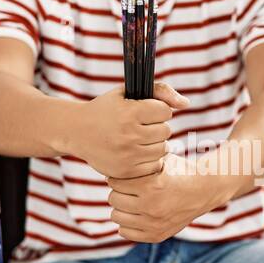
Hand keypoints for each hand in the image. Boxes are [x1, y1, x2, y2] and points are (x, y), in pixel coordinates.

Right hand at [70, 81, 188, 178]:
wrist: (76, 132)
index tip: (145, 111)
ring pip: (163, 149)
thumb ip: (160, 91)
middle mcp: (129, 134)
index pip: (165, 111)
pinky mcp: (126, 171)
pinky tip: (138, 152)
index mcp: (130, 112)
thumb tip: (187, 104)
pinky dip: (150, 159)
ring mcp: (128, 155)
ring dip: (156, 143)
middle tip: (141, 126)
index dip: (157, 110)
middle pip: (166, 131)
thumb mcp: (128, 93)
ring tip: (140, 139)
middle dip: (157, 126)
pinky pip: (155, 165)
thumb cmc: (106, 109)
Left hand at [107, 153, 234, 242]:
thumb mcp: (162, 160)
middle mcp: (152, 208)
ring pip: (116, 216)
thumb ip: (138, 161)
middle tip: (129, 188)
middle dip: (119, 191)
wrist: (206, 190)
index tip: (126, 175)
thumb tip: (111, 165)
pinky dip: (127, 222)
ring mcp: (154, 224)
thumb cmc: (180, 171)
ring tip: (132, 200)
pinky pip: (125, 232)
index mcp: (152, 187)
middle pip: (114, 199)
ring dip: (122, 207)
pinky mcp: (156, 236)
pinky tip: (137, 213)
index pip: (114, 182)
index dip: (119, 176)